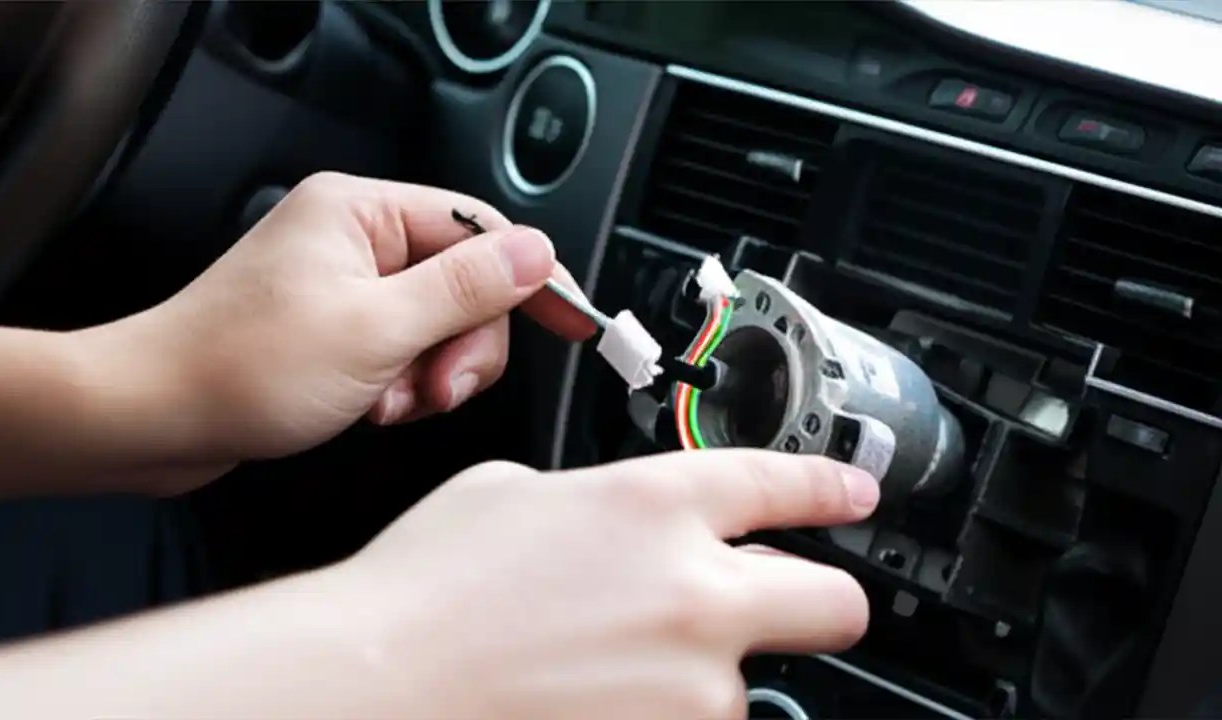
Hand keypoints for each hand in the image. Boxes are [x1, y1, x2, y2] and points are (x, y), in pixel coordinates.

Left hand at [91, 173, 593, 472]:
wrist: (151, 417)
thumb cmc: (237, 368)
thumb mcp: (376, 330)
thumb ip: (466, 289)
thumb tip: (534, 253)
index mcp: (361, 212)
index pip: (479, 230)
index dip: (531, 279)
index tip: (573, 321)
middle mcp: (353, 239)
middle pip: (464, 284)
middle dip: (462, 347)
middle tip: (437, 389)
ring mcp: (343, 285)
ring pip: (438, 327)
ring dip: (429, 375)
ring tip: (388, 403)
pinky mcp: (334, 328)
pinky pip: (403, 351)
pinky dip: (400, 386)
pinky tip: (370, 408)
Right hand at [315, 451, 878, 719]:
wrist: (375, 685)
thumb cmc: (424, 591)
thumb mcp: (514, 496)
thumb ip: (600, 503)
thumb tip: (630, 526)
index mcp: (652, 504)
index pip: (782, 483)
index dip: (829, 488)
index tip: (852, 497)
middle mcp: (694, 593)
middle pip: (834, 603)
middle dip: (818, 600)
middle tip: (777, 604)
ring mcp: (691, 689)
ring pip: (747, 683)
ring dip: (700, 674)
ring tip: (608, 666)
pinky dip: (660, 717)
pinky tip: (595, 698)